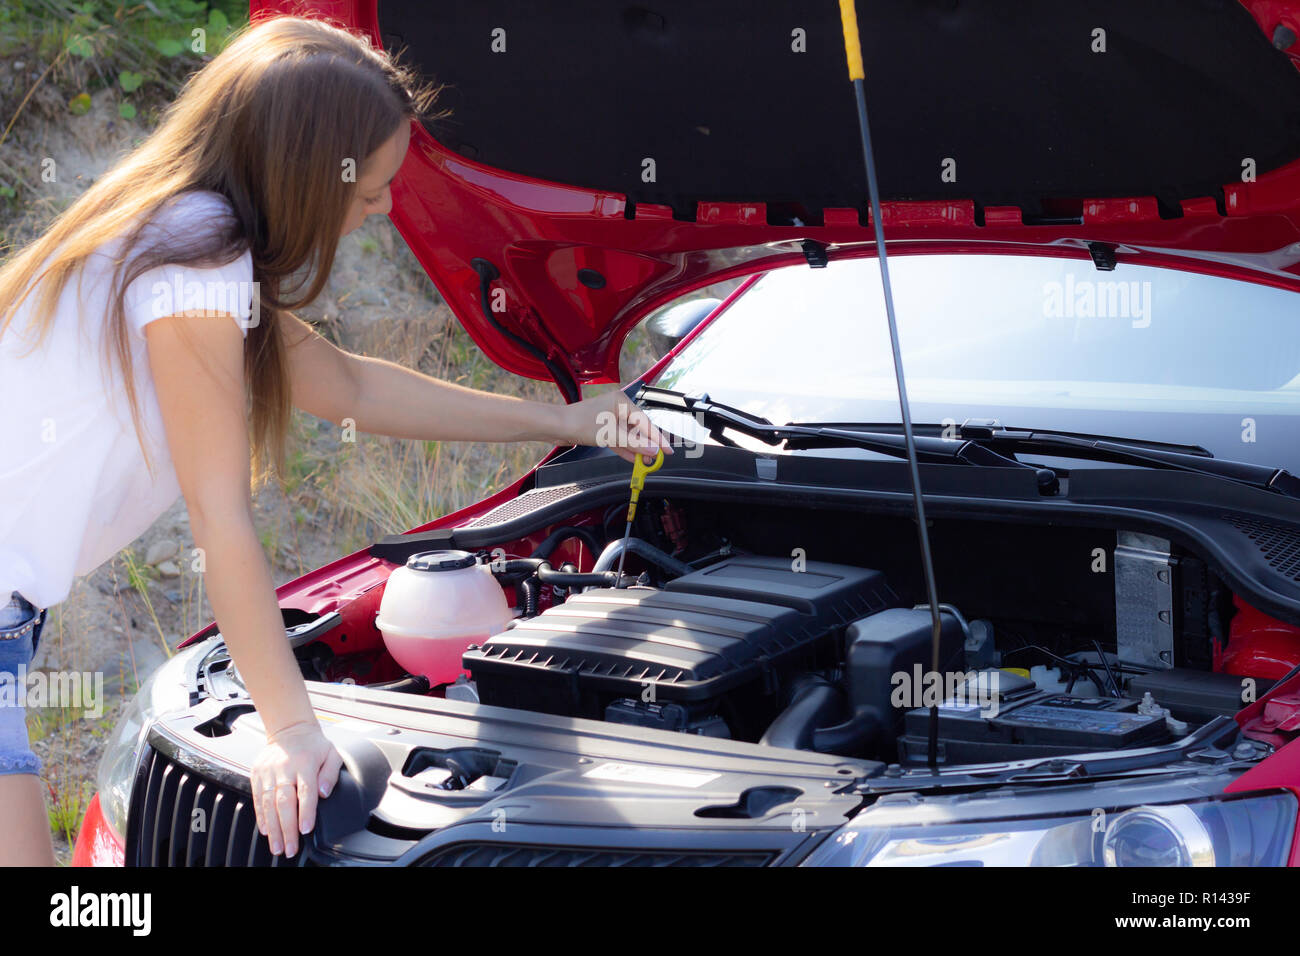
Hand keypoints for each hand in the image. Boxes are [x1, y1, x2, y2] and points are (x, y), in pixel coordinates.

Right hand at [250, 720, 342, 857]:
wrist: (289, 728)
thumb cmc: (313, 745)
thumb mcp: (332, 753)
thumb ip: (330, 774)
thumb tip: (323, 793)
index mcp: (305, 762)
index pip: (306, 791)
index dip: (306, 812)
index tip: (306, 829)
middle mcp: (284, 768)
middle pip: (284, 802)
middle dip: (287, 828)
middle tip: (290, 848)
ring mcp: (268, 771)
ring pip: (268, 803)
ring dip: (273, 828)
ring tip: (277, 846)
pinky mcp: (257, 774)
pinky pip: (258, 798)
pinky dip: (261, 816)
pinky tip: (266, 831)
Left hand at [560, 389, 674, 464]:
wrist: (556, 426)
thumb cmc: (580, 423)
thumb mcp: (612, 436)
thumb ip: (634, 444)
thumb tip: (653, 450)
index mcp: (622, 401)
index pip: (645, 422)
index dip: (657, 439)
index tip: (667, 450)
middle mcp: (617, 407)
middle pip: (638, 429)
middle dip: (647, 445)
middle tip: (656, 459)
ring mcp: (609, 418)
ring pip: (629, 435)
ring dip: (636, 449)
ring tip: (646, 462)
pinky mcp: (602, 428)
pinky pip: (619, 439)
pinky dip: (626, 449)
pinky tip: (634, 459)